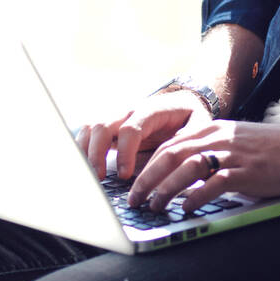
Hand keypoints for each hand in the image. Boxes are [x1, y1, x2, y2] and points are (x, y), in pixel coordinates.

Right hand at [76, 88, 213, 180]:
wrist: (183, 102)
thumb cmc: (190, 116)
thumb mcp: (199, 124)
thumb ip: (188, 139)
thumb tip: (175, 159)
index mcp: (152, 110)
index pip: (131, 128)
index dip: (125, 152)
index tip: (124, 175)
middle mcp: (130, 111)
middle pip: (103, 125)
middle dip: (97, 152)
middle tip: (99, 178)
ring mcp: (117, 118)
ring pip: (90, 127)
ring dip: (84, 151)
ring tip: (88, 176)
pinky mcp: (111, 128)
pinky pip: (88, 134)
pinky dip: (81, 149)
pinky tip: (83, 168)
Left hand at [126, 119, 279, 212]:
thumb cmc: (272, 149)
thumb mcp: (236, 142)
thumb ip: (211, 151)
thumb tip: (181, 173)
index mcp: (214, 129)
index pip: (169, 145)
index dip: (146, 166)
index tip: (134, 185)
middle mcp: (220, 138)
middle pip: (170, 155)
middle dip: (146, 179)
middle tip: (134, 200)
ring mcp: (233, 154)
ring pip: (186, 167)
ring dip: (165, 189)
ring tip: (155, 206)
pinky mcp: (247, 172)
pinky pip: (214, 183)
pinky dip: (196, 197)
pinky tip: (187, 208)